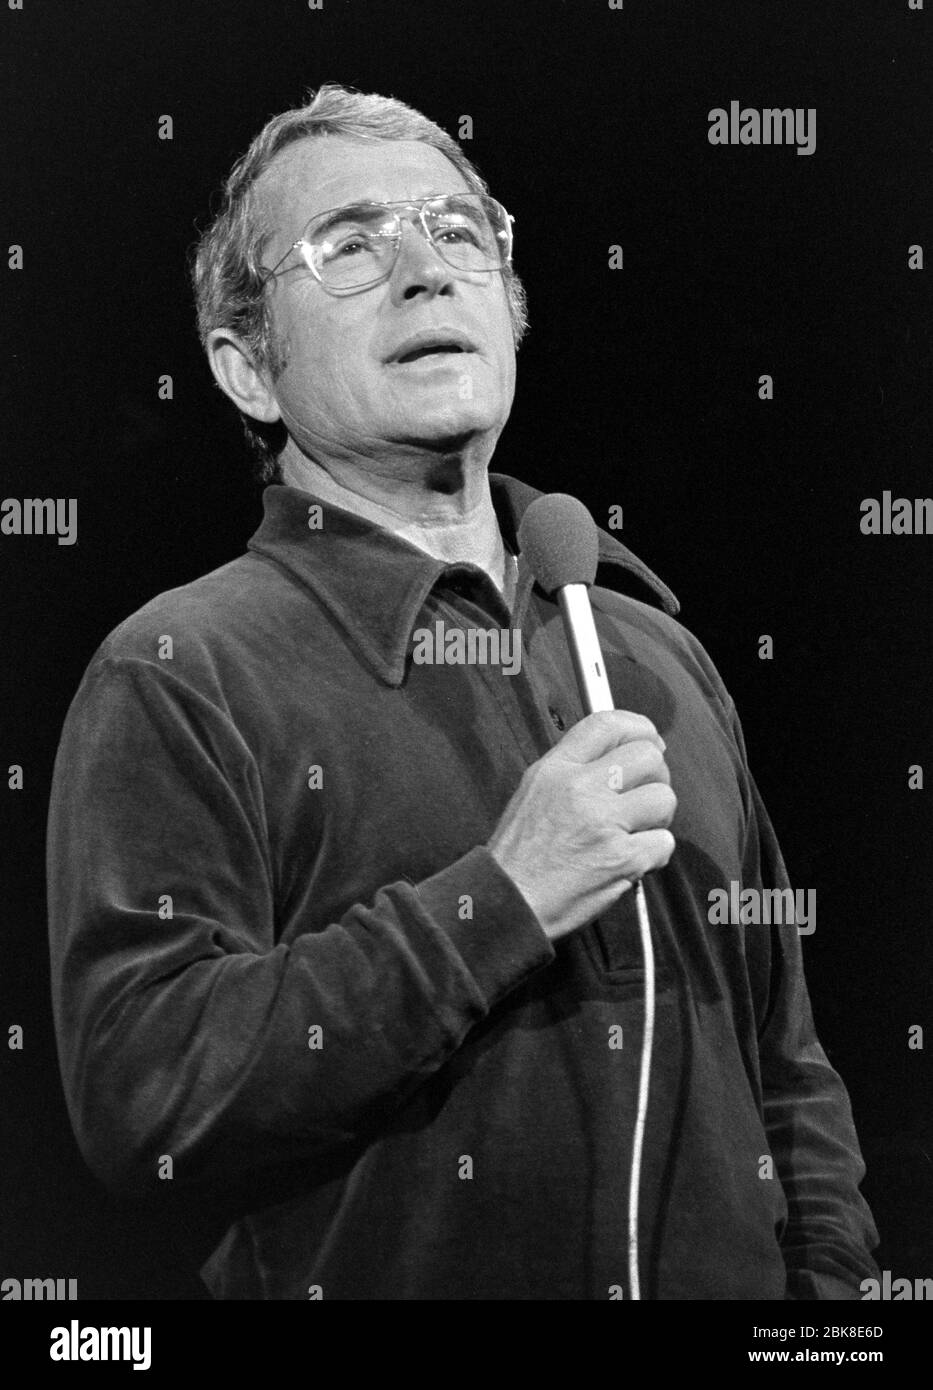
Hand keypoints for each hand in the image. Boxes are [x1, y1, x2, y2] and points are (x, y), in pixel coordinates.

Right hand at [487, 710, 676, 940]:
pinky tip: (631, 860)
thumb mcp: (534, 792)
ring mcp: (605, 823)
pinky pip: (665, 842)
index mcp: (556, 769)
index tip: (649, 739)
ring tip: (635, 831)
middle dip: (655, 776)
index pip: (608, 724)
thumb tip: (617, 753)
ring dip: (657, 817)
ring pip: (664, 798)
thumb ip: (573, 768)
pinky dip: (654, 853)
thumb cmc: (521, 855)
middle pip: (648, 756)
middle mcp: (581, 789)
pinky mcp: (624, 859)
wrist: (511, 902)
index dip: (638, 727)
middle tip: (643, 796)